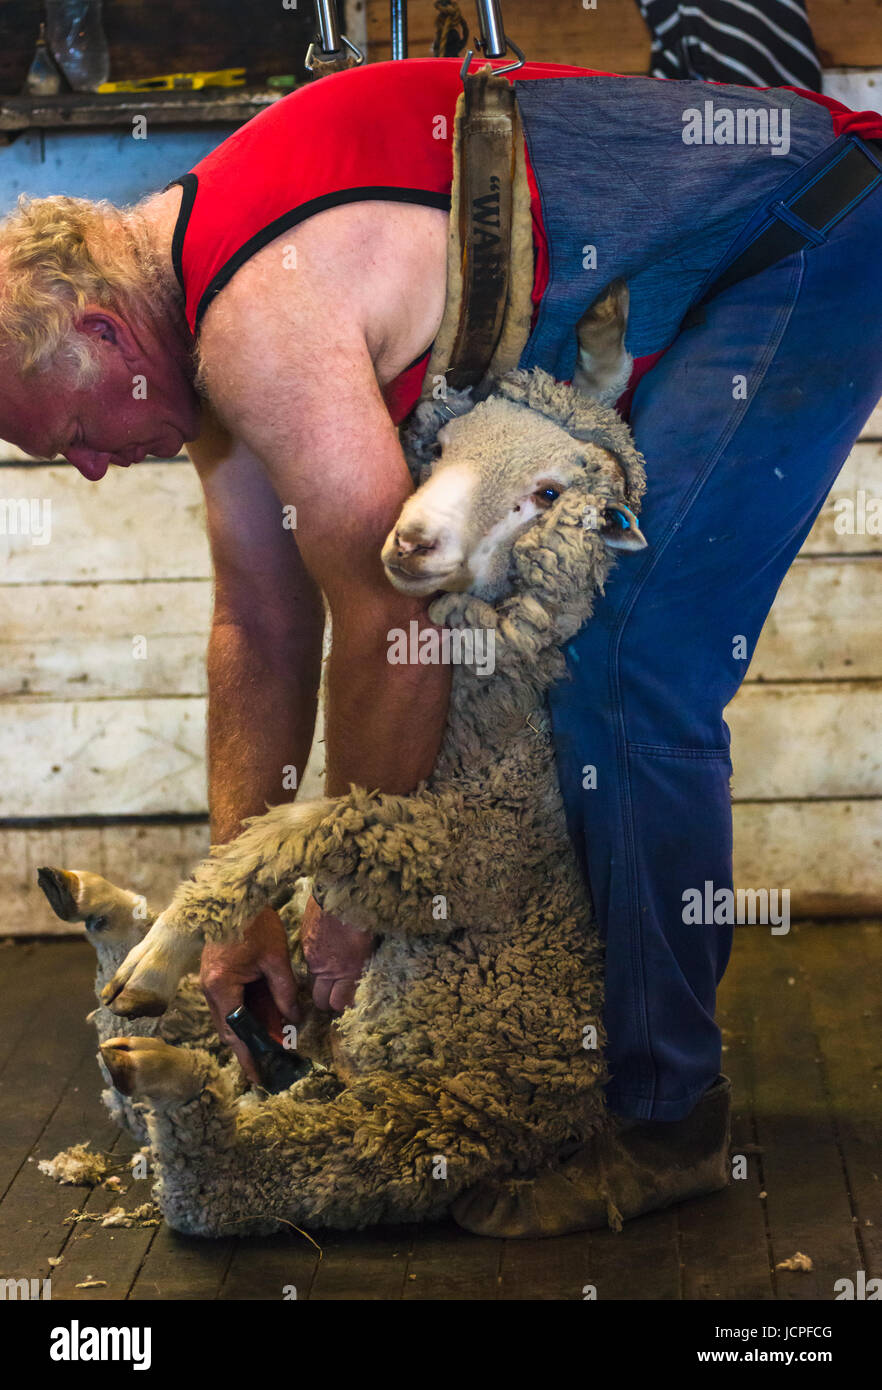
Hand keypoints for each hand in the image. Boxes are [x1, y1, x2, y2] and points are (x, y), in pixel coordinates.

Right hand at [200, 907, 301, 1083]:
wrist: (234, 895)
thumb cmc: (254, 923)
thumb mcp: (275, 958)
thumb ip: (284, 992)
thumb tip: (293, 1019)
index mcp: (222, 986)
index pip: (236, 1032)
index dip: (248, 1055)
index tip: (259, 1076)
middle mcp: (210, 989)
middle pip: (227, 1030)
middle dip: (247, 1049)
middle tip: (266, 1068)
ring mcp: (209, 982)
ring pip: (226, 1019)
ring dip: (245, 1033)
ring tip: (268, 1048)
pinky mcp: (214, 975)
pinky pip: (228, 1005)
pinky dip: (243, 1016)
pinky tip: (261, 1021)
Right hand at [301, 895, 375, 1012]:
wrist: (345, 890)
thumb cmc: (365, 915)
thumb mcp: (371, 946)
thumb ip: (362, 966)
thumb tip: (360, 978)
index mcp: (348, 969)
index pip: (338, 1003)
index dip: (342, 1005)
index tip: (349, 1001)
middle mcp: (327, 967)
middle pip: (320, 1000)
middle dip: (327, 1000)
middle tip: (337, 993)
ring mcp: (313, 955)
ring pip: (312, 979)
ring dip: (321, 979)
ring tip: (332, 969)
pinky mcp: (304, 941)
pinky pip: (308, 959)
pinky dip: (315, 959)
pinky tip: (325, 948)